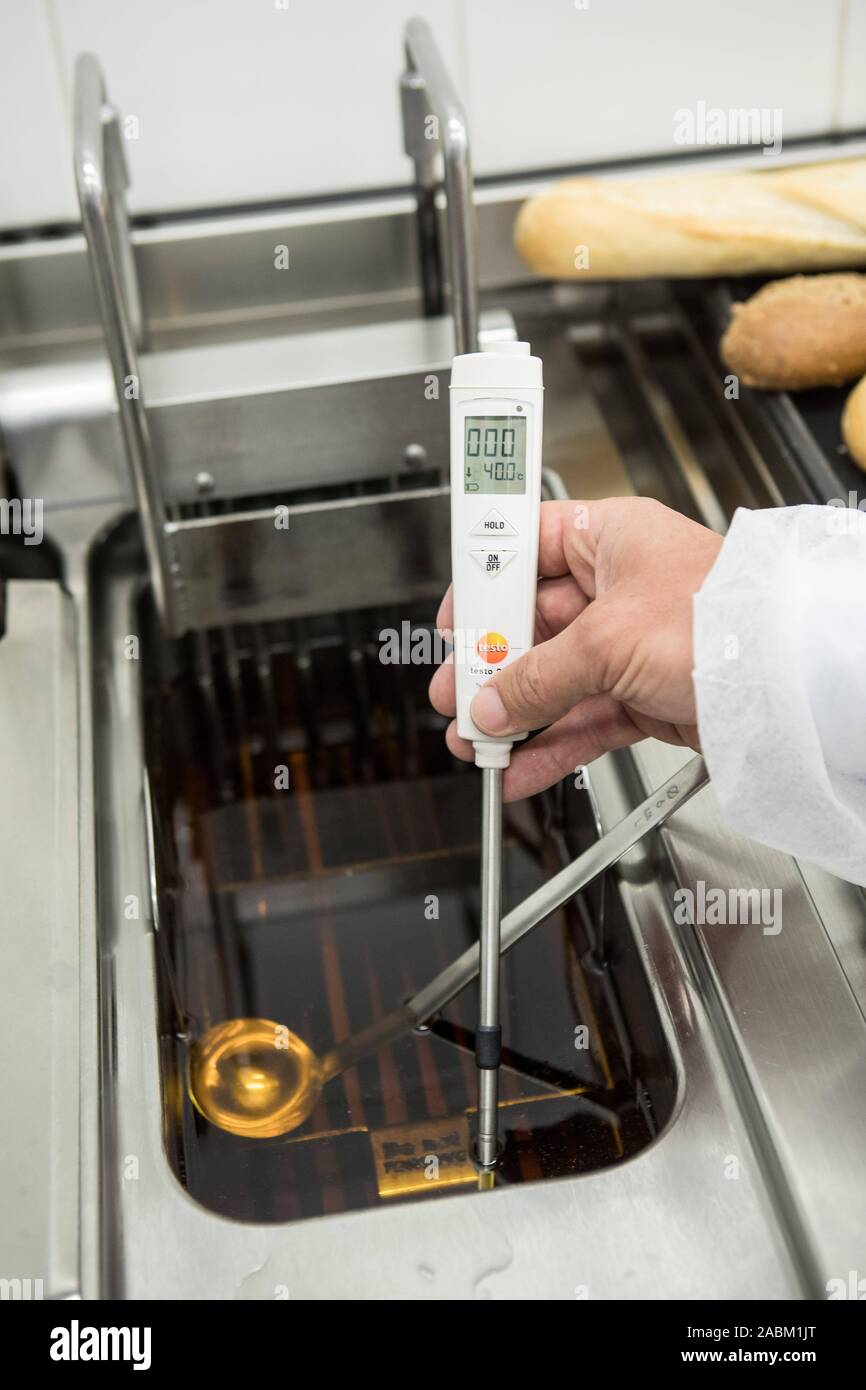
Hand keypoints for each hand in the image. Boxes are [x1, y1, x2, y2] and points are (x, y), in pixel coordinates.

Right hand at [429, 496, 722, 800]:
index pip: (524, 547)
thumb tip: (492, 703)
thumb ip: (541, 676)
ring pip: (554, 678)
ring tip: (476, 740)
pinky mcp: (645, 693)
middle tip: (456, 693)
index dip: (484, 582)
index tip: (455, 620)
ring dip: (513, 712)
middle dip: (490, 665)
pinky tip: (520, 765)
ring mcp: (630, 642)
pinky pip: (583, 718)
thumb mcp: (610, 640)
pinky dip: (551, 743)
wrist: (790, 684)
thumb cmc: (725, 623)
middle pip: (532, 623)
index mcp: (607, 538)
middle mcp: (617, 585)